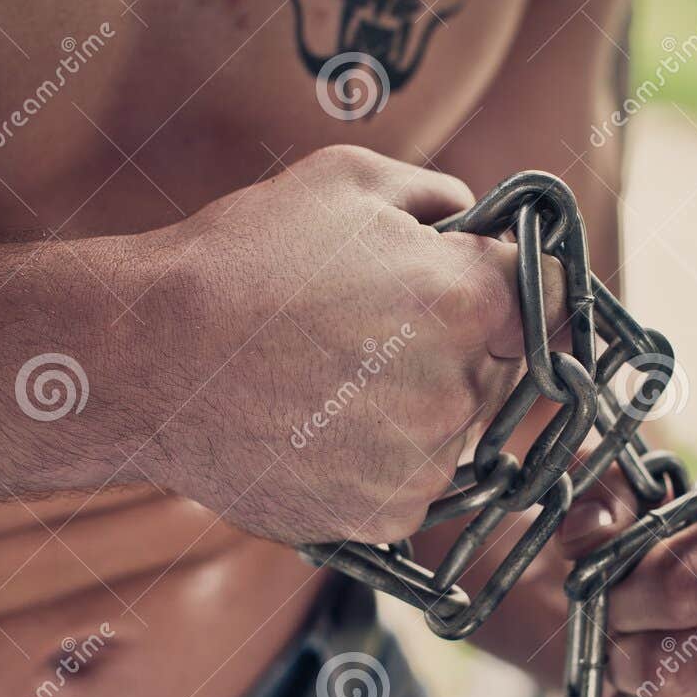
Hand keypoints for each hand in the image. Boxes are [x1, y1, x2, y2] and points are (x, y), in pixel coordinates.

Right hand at [146, 145, 562, 544]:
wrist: (150, 363)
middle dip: (455, 345)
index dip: (511, 285)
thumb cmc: (241, 260)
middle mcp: (461, 386)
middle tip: (370, 332)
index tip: (482, 290)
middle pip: (498, 366)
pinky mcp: (387, 515)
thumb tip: (473, 218)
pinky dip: (380, 462)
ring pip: (455, 430)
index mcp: (469, 296)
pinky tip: (321, 429)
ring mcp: (426, 460)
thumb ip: (437, 195)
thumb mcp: (346, 180)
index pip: (545, 296)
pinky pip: (414, 484)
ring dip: (416, 408)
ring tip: (332, 382)